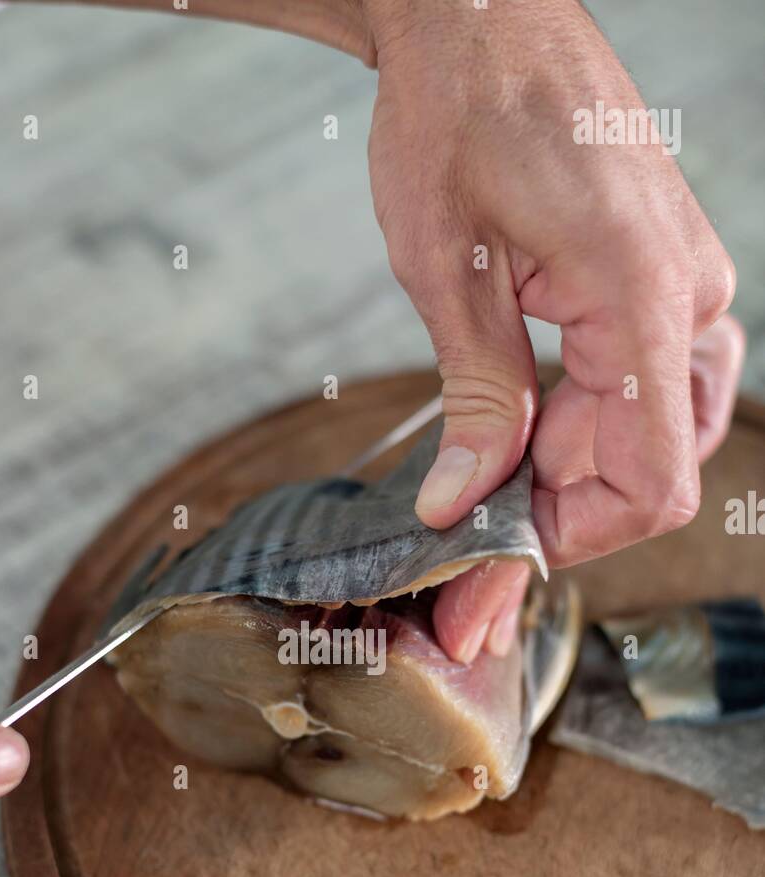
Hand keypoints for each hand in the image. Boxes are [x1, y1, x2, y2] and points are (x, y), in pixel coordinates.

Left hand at [364, 0, 743, 660]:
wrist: (479, 12)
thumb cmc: (458, 111)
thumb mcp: (447, 271)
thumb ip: (478, 399)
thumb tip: (461, 504)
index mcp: (644, 298)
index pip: (652, 481)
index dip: (573, 543)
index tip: (492, 565)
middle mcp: (685, 295)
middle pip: (647, 466)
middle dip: (557, 523)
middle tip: (465, 563)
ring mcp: (681, 282)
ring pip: (649, 430)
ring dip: (571, 477)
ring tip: (484, 489)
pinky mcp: (657, 274)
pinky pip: (640, 382)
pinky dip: (582, 425)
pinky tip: (518, 435)